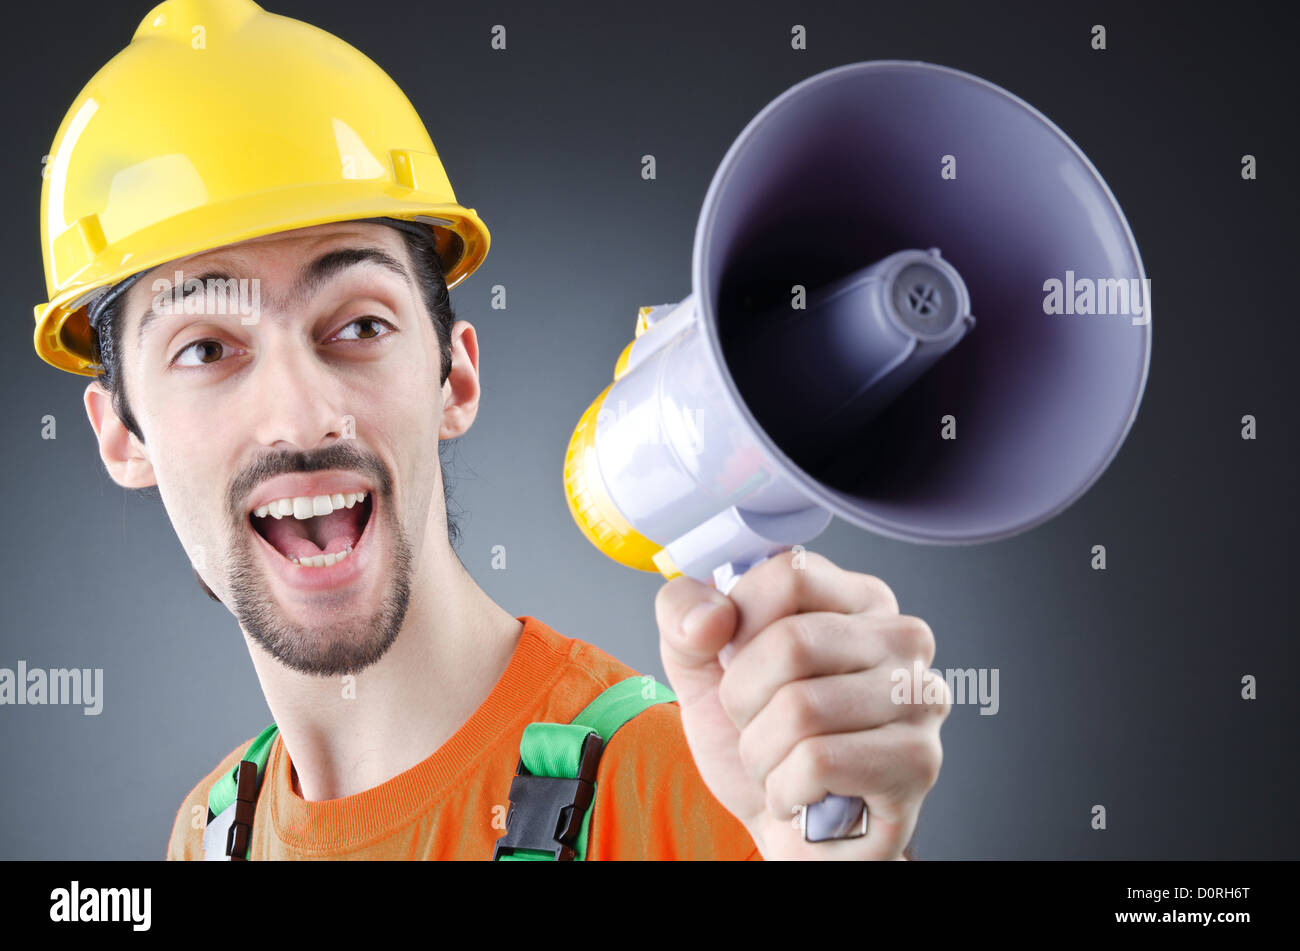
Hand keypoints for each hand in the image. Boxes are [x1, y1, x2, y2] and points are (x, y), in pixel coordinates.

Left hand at [655, 550, 949, 859]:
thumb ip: (683, 615)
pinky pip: (819, 762)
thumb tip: (711, 616)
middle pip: (791, 643)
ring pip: (801, 709)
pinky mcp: (918, 761)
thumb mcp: (699, 667)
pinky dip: (785, 788)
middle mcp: (902, 638)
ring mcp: (919, 699)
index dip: (738, 624)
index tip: (738, 659)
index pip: (788, 574)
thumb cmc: (759, 740)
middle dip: (744, 701)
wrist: (783, 828)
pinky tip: (803, 793)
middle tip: (758, 724)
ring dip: (762, 752)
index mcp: (856, 598)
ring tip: (781, 761)